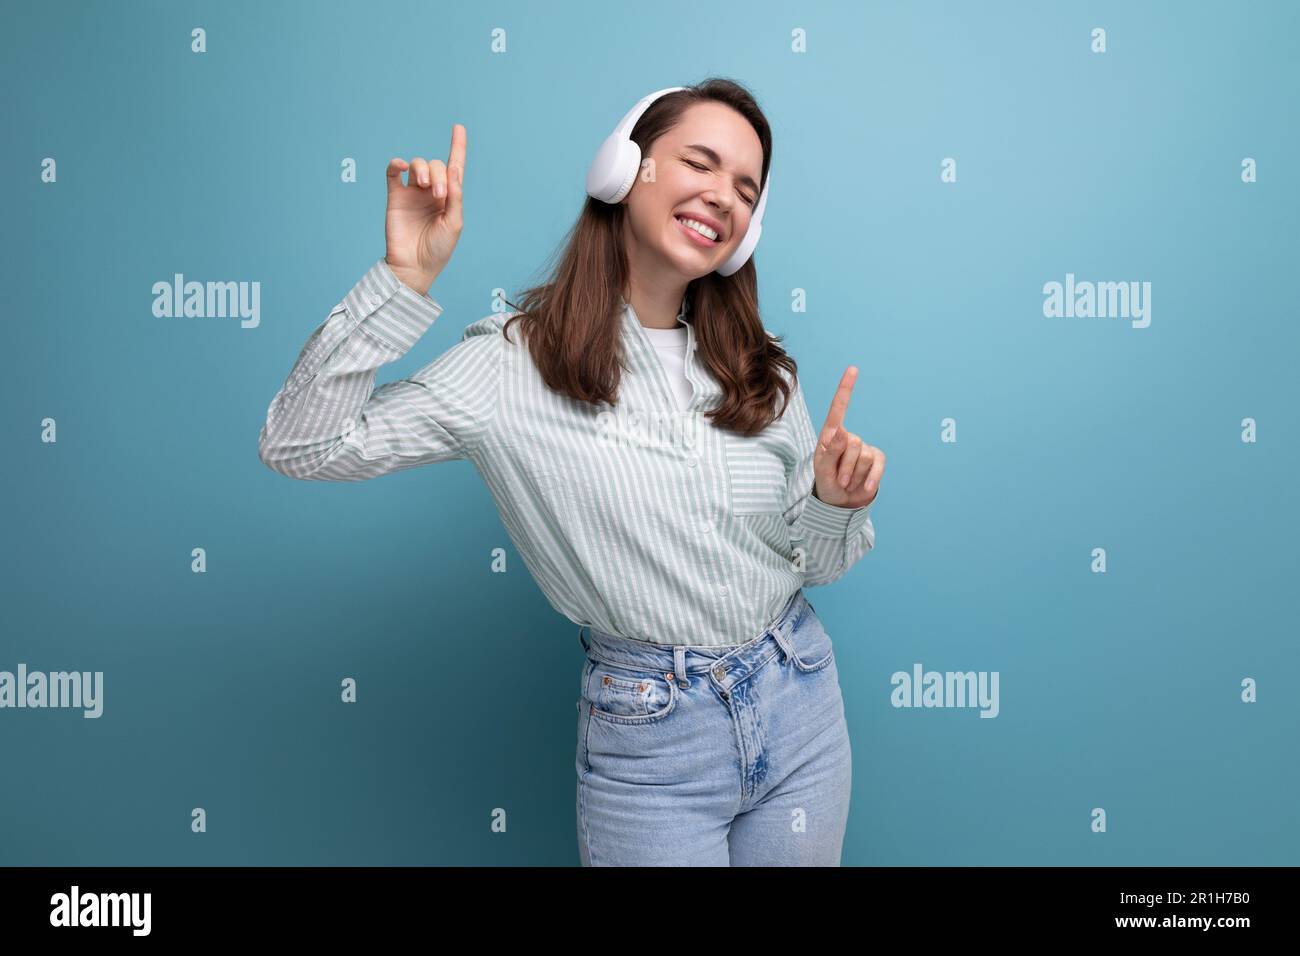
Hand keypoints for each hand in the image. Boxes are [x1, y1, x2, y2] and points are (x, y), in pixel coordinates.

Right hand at [384, 124, 466, 294]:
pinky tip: (403, 166)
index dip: (457, 147)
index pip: (454, 168)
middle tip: (440, 195)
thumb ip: (456, 196)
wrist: (414, 266)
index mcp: (449, 198)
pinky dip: (398, 164)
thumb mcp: (454, 223)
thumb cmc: (438, 249)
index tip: (458, 128)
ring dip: (424, 171)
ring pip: (418, 165)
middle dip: (440, 175)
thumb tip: (454, 169)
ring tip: (426, 188)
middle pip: (436, 165)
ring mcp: (412, 192)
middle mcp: (431, 192)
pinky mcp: (395, 196)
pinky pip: (394, 171)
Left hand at [812, 366, 885, 508]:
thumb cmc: (826, 481)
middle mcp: (848, 437)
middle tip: (838, 480)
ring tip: (846, 483)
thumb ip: (830, 450)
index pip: (838, 409)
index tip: (853, 369)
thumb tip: (842, 430)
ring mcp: (865, 448)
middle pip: (852, 443)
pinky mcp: (877, 460)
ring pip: (864, 457)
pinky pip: (877, 466)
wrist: (840, 501)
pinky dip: (869, 479)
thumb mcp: (822, 468)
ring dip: (853, 475)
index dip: (846, 389)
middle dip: (844, 466)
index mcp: (831, 435)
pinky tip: (863, 487)